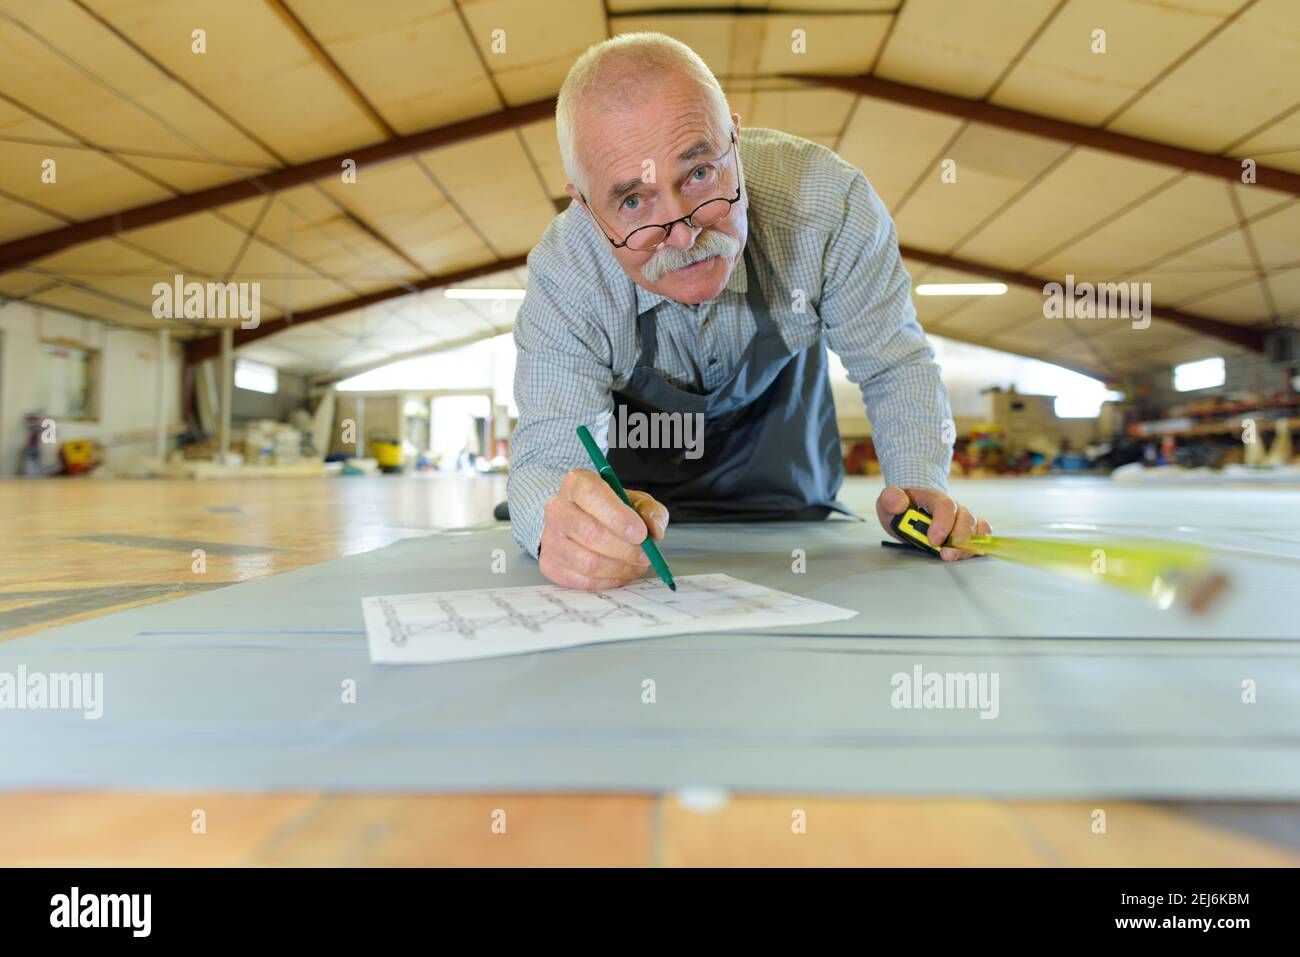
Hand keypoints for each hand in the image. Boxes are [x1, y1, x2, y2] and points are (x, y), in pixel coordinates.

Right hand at [538, 469, 669, 588]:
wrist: (581, 522)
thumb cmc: (610, 510)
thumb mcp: (635, 501)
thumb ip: (650, 512)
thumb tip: (654, 531)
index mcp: (577, 483)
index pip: (592, 496)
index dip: (618, 517)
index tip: (640, 533)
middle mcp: (558, 508)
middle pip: (591, 533)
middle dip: (625, 549)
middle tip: (645, 555)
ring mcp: (550, 537)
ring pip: (587, 562)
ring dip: (619, 568)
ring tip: (635, 564)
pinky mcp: (550, 563)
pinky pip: (582, 581)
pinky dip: (608, 581)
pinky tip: (619, 572)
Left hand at [876, 486, 990, 561]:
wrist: (910, 511)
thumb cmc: (901, 507)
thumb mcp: (888, 501)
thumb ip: (891, 499)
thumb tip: (899, 503)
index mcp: (933, 497)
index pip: (944, 505)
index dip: (942, 523)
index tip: (934, 541)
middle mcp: (952, 506)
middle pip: (965, 518)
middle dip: (958, 539)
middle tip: (947, 556)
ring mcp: (962, 517)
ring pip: (976, 527)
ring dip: (968, 545)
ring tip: (954, 557)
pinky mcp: (968, 529)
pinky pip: (982, 533)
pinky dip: (980, 544)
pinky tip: (968, 554)